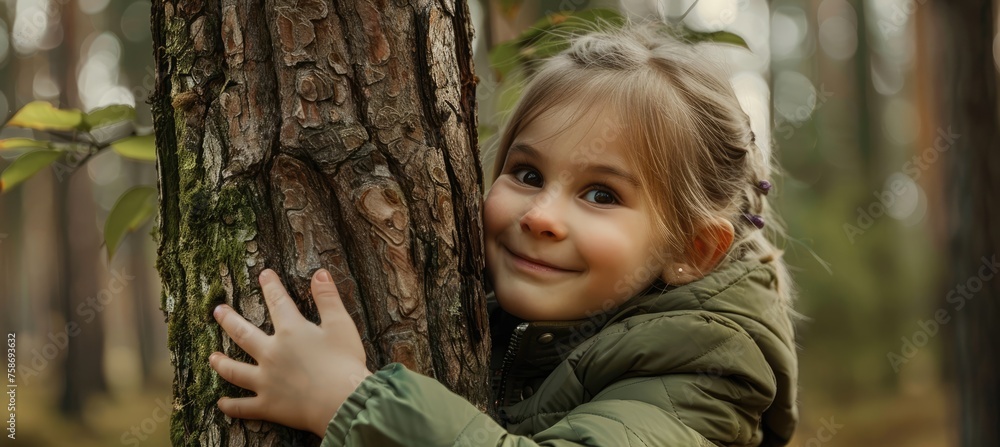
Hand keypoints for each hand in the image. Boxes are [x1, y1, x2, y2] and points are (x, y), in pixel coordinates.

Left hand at [209, 268, 371, 436]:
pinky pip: (243, 407)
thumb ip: (328, 298)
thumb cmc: (345, 363)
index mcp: (291, 332)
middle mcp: (271, 354)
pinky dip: (230, 406)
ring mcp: (266, 381)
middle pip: (243, 334)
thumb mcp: (341, 325)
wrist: (343, 402)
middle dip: (229, 320)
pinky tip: (221, 403)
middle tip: (217, 311)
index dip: (271, 286)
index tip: (264, 275)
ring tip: (211, 357)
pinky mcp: (268, 405)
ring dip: (221, 363)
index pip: (278, 302)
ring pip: (235, 370)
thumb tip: (320, 273)